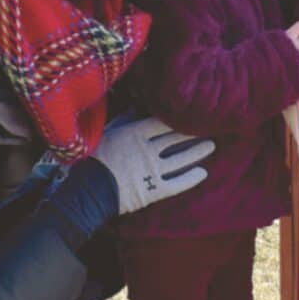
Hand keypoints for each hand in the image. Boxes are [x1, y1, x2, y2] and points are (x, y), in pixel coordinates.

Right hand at [93, 116, 214, 214]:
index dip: (178, 119)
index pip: (163, 123)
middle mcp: (148, 150)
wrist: (88, 191)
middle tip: (208, 128)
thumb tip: (135, 108)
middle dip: (193, 133)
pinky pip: (178, 183)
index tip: (190, 114)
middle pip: (176, 138)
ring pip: (181, 158)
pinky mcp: (155, 189)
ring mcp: (153, 170)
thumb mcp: (105, 134)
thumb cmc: (92, 159)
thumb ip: (122, 121)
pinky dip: (191, 178)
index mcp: (135, 133)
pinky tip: (203, 173)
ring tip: (211, 146)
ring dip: (197, 152)